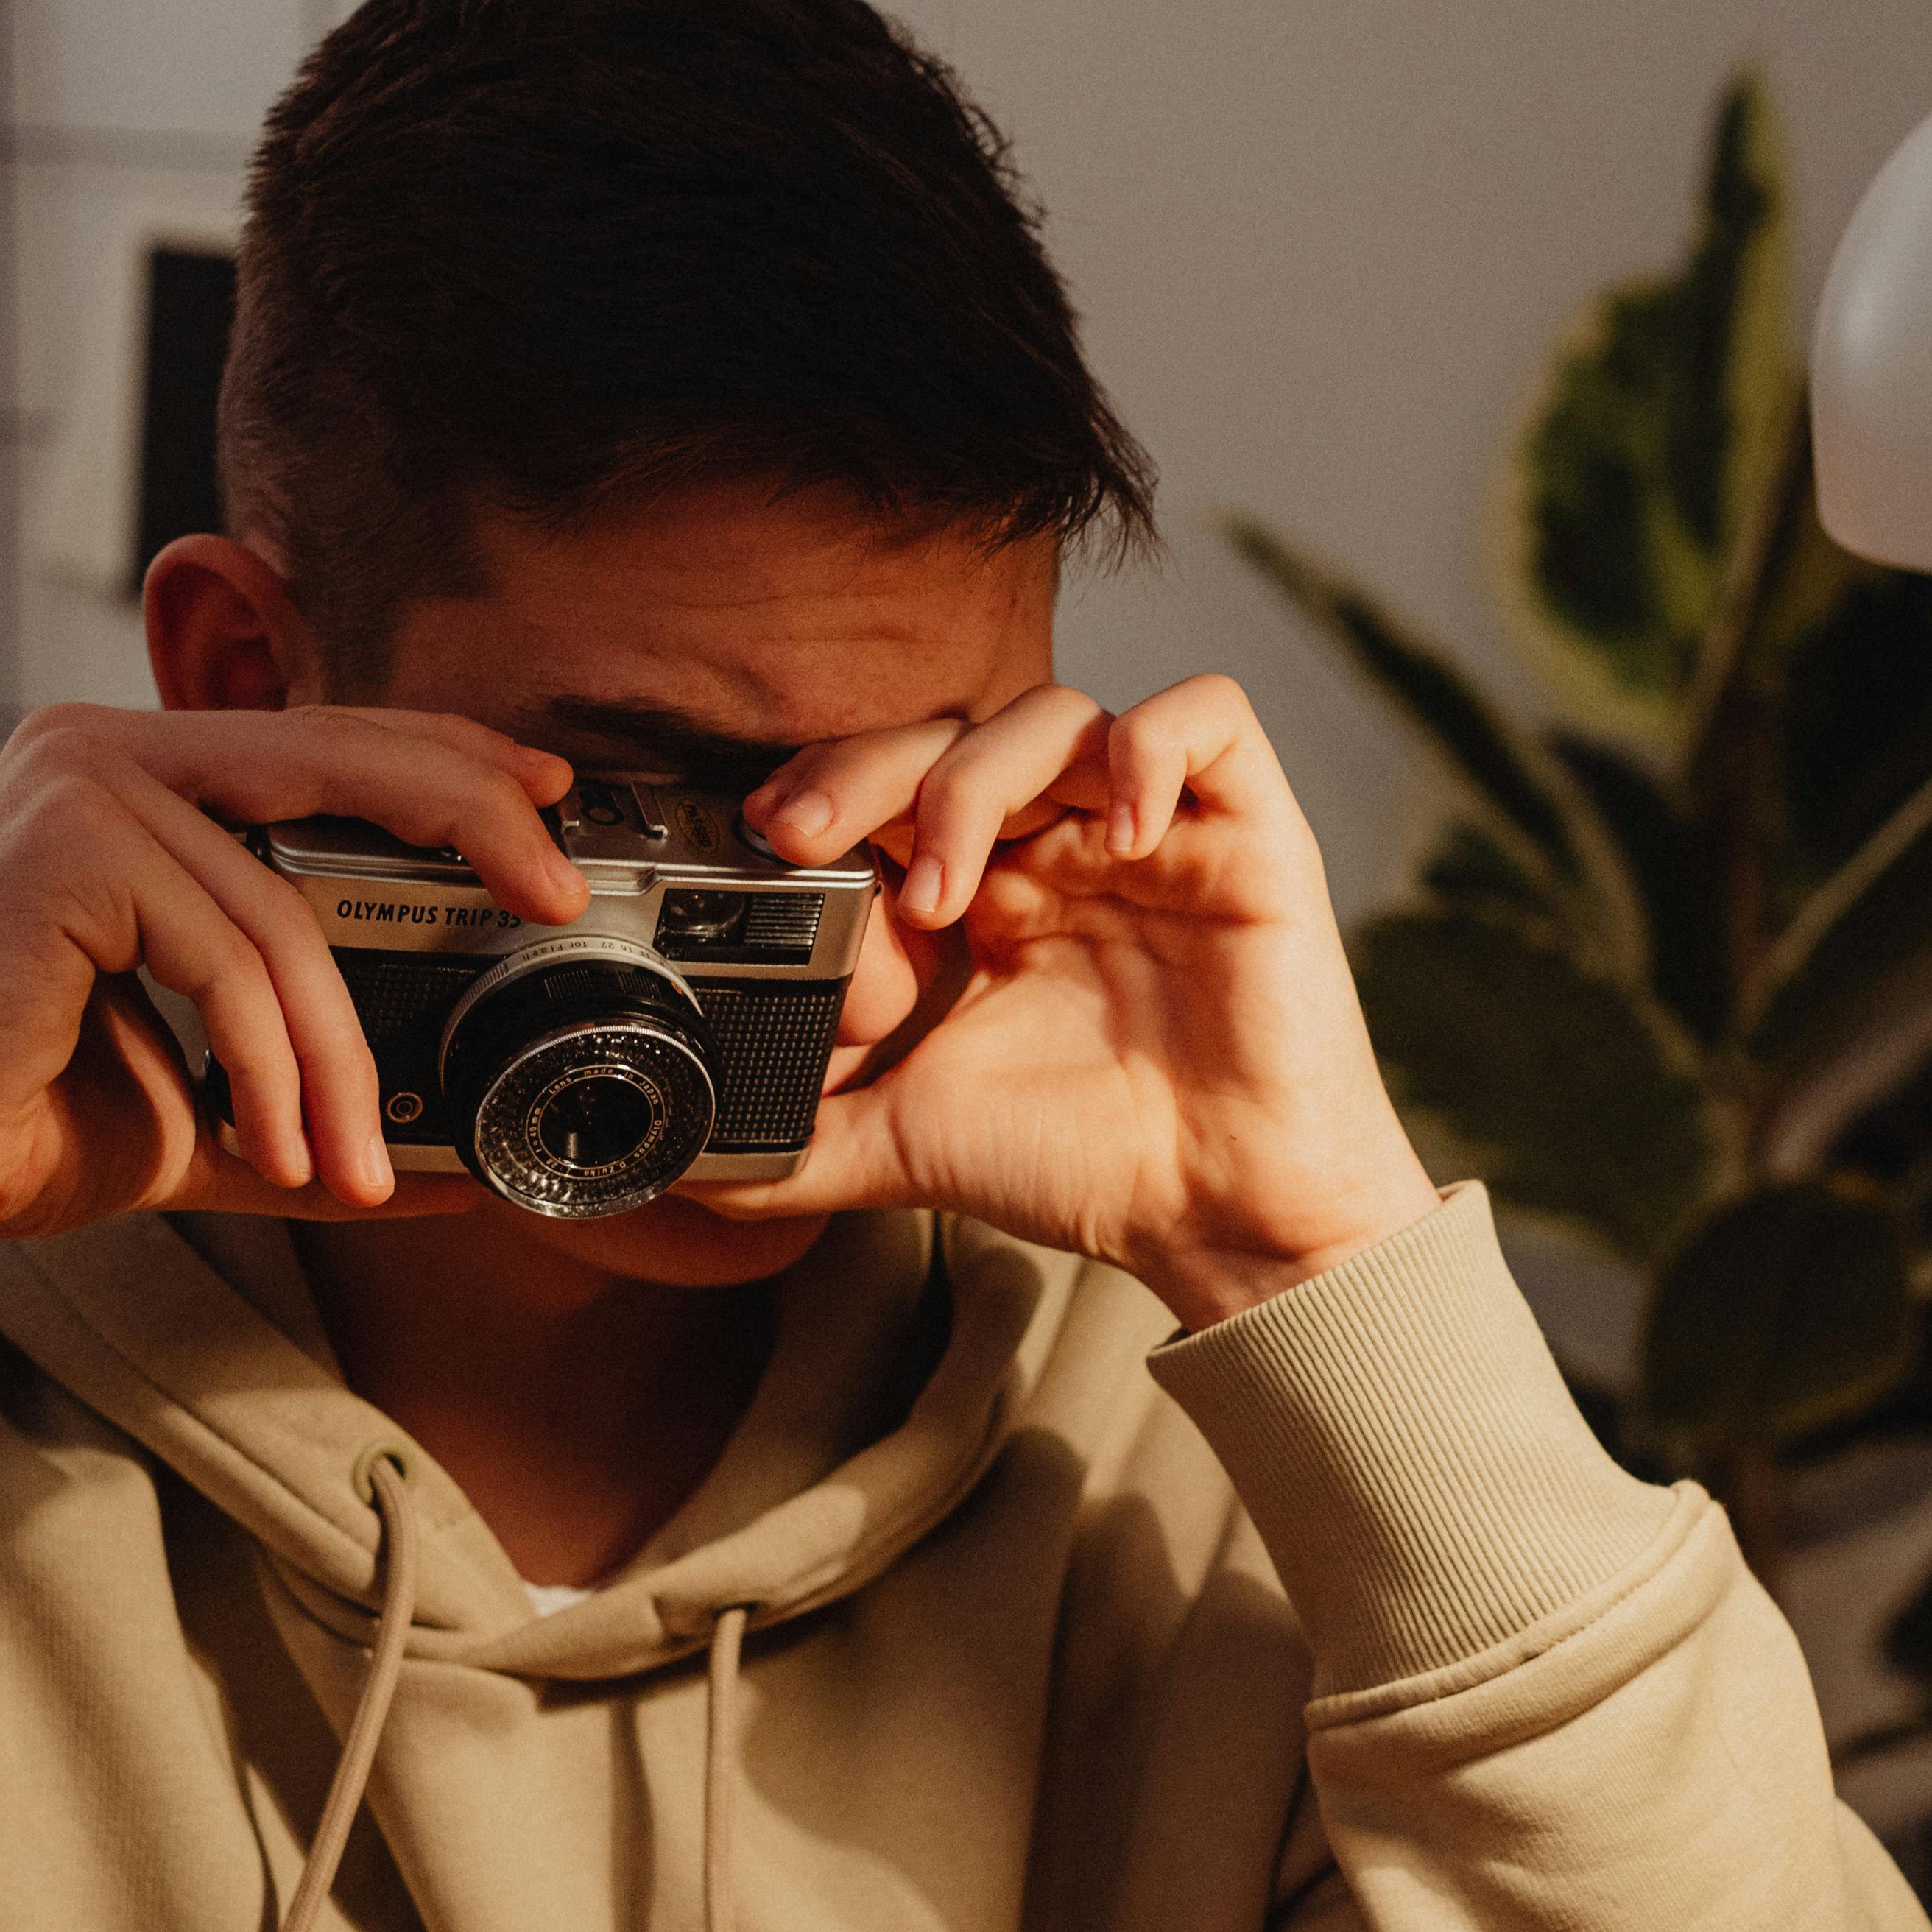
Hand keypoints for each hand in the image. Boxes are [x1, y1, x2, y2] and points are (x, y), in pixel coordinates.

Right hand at [0, 705, 588, 1263]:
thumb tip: (444, 1169)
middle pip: (340, 764)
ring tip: (353, 1164)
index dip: (448, 763)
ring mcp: (76, 781)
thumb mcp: (213, 1105)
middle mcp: (102, 752)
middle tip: (559, 898)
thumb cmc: (22, 1123)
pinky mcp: (62, 844)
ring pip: (290, 916)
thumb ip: (315, 1104)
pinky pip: (229, 956)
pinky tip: (282, 1148)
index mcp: (137, 781)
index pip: (328, 743)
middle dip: (470, 824)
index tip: (548, 805)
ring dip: (339, 1062)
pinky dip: (274, 1066)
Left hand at [720, 676, 1439, 1327]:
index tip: (770, 845)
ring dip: (979, 781)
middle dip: (867, 770)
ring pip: (1058, 713)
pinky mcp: (1248, 831)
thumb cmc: (1091, 1166)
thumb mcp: (907, 1145)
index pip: (896, 782)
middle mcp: (1064, 843)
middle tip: (813, 839)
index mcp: (990, 889)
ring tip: (953, 892)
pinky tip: (1118, 835)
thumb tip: (684, 1171)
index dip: (827, 789)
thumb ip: (799, 1141)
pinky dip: (1152, 749)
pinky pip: (1205, 719)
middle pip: (958, 730)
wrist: (1223, 1217)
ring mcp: (1154, 830)